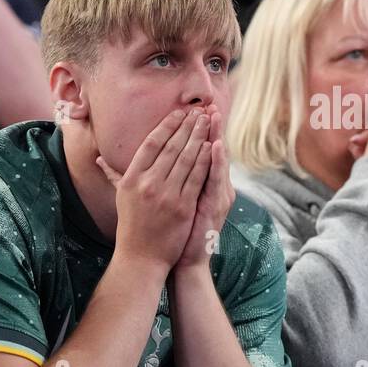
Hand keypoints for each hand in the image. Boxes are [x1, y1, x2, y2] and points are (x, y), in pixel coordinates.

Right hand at [96, 107, 211, 270]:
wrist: (141, 257)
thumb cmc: (131, 226)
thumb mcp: (121, 197)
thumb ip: (114, 175)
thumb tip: (99, 158)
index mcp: (131, 179)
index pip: (150, 144)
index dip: (166, 126)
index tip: (179, 113)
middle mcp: (147, 184)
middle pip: (171, 147)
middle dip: (187, 126)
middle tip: (199, 111)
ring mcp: (165, 195)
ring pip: (185, 159)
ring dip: (198, 137)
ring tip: (208, 122)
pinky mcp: (182, 207)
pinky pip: (196, 178)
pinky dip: (204, 160)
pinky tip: (211, 147)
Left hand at [176, 104, 234, 268]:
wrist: (184, 261)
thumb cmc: (174, 234)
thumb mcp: (172, 204)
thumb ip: (166, 183)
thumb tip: (149, 166)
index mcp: (202, 184)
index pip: (201, 152)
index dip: (199, 132)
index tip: (194, 110)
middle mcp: (213, 187)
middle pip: (211, 151)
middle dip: (209, 128)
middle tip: (210, 105)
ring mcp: (217, 196)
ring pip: (217, 162)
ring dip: (216, 137)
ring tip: (214, 116)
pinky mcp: (216, 206)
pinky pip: (215, 181)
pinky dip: (215, 162)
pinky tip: (214, 146)